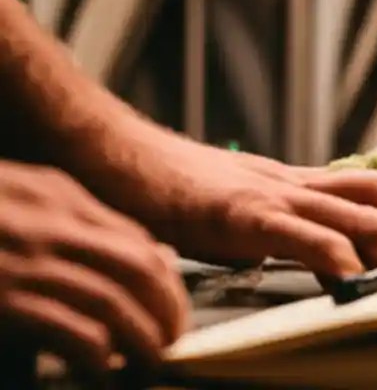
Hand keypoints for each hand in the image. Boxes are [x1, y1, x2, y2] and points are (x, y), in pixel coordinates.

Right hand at [0, 160, 187, 375]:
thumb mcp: (13, 204)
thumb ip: (57, 223)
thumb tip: (122, 257)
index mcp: (54, 194)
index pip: (135, 236)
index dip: (163, 279)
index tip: (168, 307)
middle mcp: (51, 221)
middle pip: (141, 267)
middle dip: (167, 309)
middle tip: (171, 342)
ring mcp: (28, 260)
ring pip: (119, 303)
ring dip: (144, 340)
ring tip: (148, 366)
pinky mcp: (7, 300)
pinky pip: (78, 333)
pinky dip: (100, 356)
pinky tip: (101, 372)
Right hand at [71, 123, 376, 278]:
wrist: (117, 154)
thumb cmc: (163, 184)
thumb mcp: (230, 200)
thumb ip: (261, 222)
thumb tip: (288, 255)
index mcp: (288, 182)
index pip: (363, 186)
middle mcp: (290, 183)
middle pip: (376, 193)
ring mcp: (272, 195)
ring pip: (358, 210)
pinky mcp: (246, 214)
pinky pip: (308, 236)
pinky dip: (339, 260)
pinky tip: (347, 282)